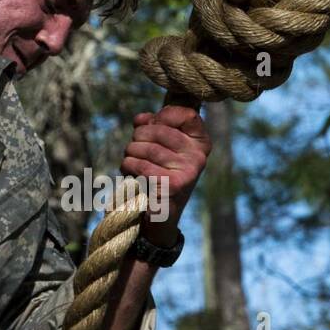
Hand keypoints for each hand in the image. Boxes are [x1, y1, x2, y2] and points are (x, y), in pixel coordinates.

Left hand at [120, 104, 210, 244]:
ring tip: (131, 161)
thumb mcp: (162, 147)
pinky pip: (140, 166)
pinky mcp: (172, 186)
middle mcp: (198, 157)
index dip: (164, 115)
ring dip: (130, 152)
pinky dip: (128, 167)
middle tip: (135, 148)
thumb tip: (141, 119)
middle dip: (138, 136)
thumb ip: (154, 126)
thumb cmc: (160, 175)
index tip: (153, 123)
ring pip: (145, 147)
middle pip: (159, 129)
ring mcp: (187, 172)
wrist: (162, 215)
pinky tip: (130, 173)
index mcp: (201, 144)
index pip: (187, 114)